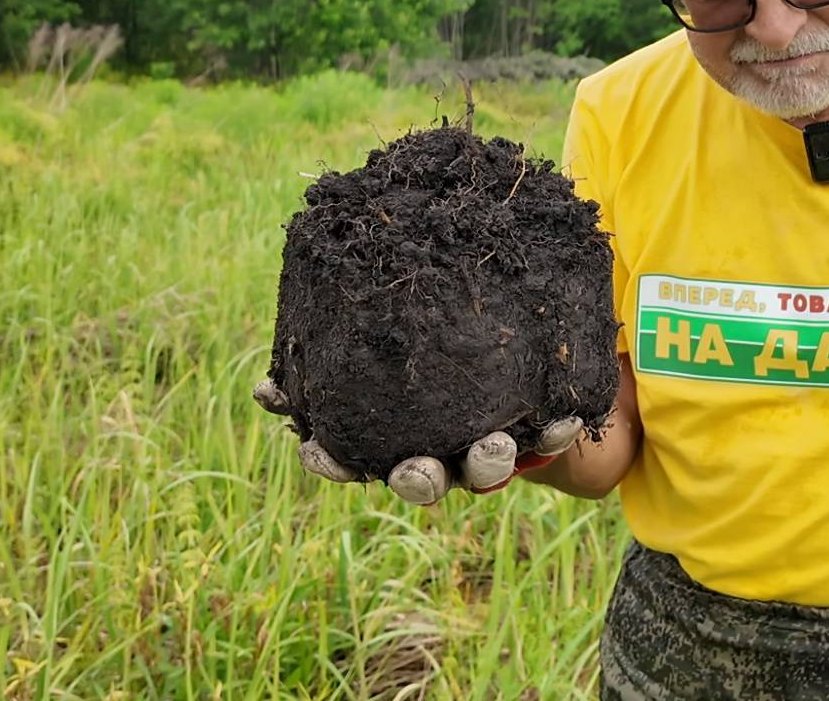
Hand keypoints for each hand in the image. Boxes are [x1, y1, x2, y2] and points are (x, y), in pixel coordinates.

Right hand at [252, 378, 585, 504]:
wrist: (514, 363)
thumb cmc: (432, 350)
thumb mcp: (383, 349)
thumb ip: (336, 359)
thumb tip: (261, 392)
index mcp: (392, 433)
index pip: (353, 458)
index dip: (334, 463)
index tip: (318, 452)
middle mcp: (437, 452)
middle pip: (420, 480)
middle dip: (416, 478)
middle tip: (418, 468)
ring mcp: (485, 449)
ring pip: (483, 470)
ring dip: (487, 461)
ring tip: (495, 445)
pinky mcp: (538, 436)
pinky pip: (550, 439)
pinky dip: (557, 432)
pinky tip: (568, 420)